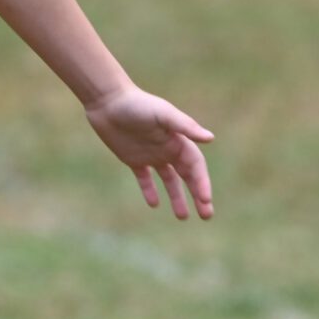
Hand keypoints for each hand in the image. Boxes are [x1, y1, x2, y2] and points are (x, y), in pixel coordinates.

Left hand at [84, 83, 213, 220]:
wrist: (108, 101)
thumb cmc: (138, 104)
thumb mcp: (163, 114)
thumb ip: (185, 126)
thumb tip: (210, 138)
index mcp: (178, 140)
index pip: (195, 166)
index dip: (202, 183)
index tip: (205, 200)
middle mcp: (168, 149)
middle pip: (187, 176)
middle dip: (197, 195)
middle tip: (206, 215)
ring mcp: (151, 155)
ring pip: (169, 180)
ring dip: (177, 197)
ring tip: (182, 216)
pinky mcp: (133, 159)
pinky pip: (145, 178)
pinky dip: (150, 190)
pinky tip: (154, 204)